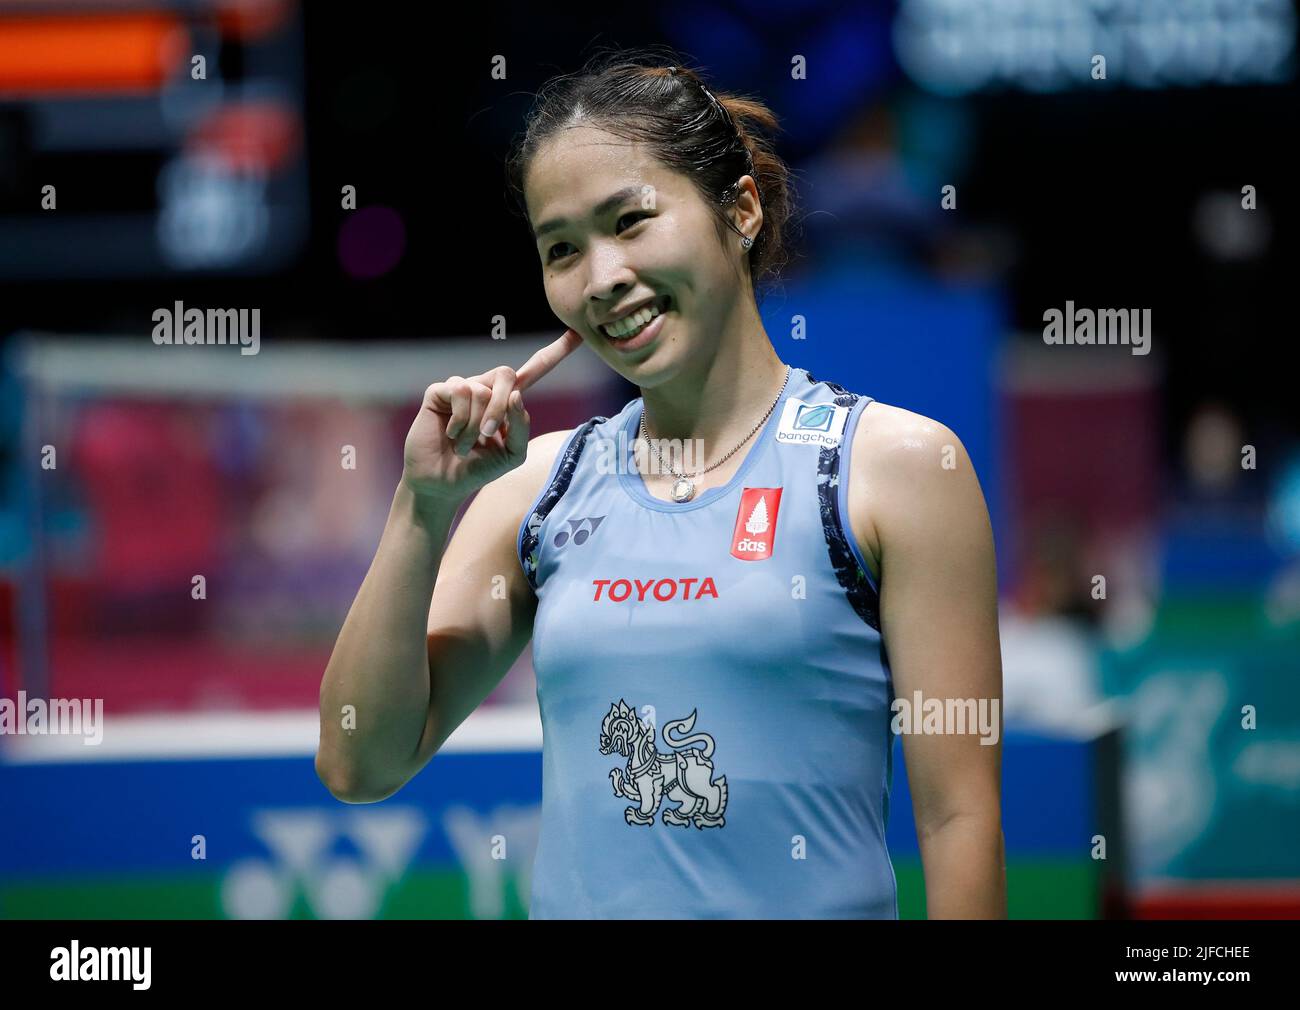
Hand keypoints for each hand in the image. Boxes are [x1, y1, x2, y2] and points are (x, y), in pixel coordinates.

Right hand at [401, 328, 582, 501]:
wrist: (444, 482)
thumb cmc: (479, 468)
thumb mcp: (512, 454)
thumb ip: (521, 426)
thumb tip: (514, 394)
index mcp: (508, 401)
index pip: (535, 369)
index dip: (555, 352)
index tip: (578, 333)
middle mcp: (486, 388)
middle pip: (506, 373)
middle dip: (501, 407)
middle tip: (489, 434)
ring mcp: (463, 387)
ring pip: (482, 390)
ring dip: (475, 426)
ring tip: (464, 444)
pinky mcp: (440, 392)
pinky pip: (460, 391)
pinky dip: (459, 421)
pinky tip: (451, 434)